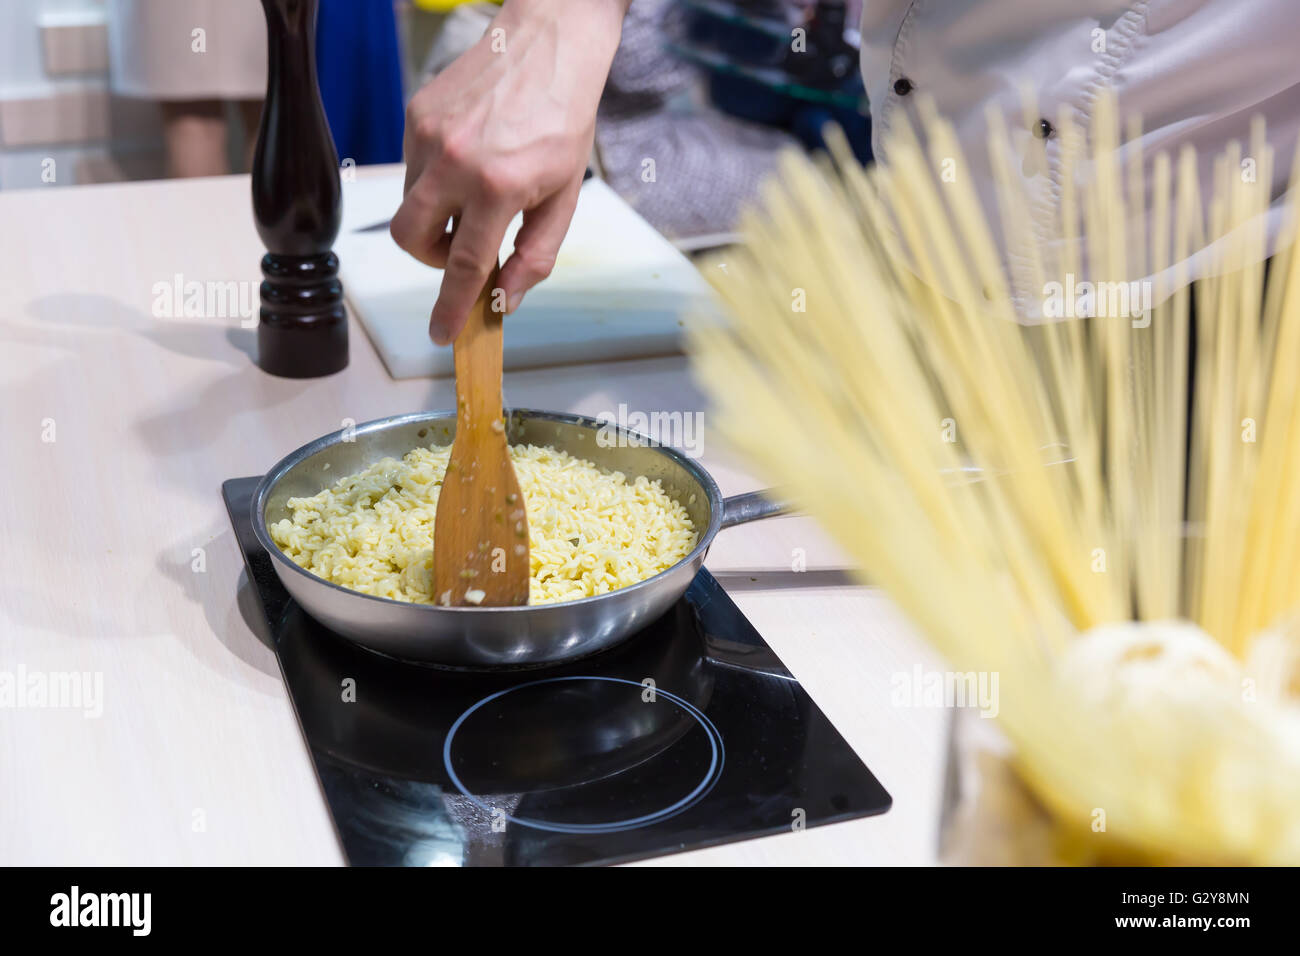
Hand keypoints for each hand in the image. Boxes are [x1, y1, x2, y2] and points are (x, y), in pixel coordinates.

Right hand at [390, 0, 628, 343]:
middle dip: (431, 259)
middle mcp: (454, 161)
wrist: (550, 45)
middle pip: (409, 239)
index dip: (451, 306)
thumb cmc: (564, 122)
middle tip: (462, 253)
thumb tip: (505, 298)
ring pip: (409, 204)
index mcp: (498, 186)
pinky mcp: (416, 115)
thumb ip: (536, 255)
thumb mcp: (564, 197)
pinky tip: (469, 159)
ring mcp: (428, 135)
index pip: (464, 265)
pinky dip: (435, 181)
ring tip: (476, 195)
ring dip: (436, 217)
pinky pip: (412, 168)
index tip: (442, 333)